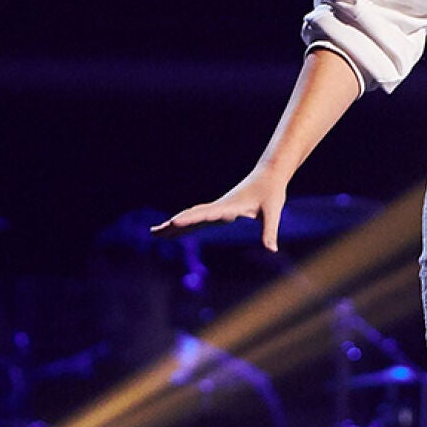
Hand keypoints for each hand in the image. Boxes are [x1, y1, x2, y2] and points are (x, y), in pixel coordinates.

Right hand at [150, 167, 289, 251]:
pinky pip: (198, 218)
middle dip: (173, 224)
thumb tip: (272, 250)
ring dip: (173, 225)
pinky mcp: (219, 210)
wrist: (269, 175)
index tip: (174, 222)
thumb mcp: (273, 211)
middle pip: (191, 215)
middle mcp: (219, 207)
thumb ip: (270, 231)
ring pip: (191, 217)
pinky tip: (174, 230)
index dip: (191, 219)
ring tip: (154, 233)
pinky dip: (184, 224)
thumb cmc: (271, 192)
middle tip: (153, 233)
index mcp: (230, 206)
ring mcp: (217, 208)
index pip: (207, 214)